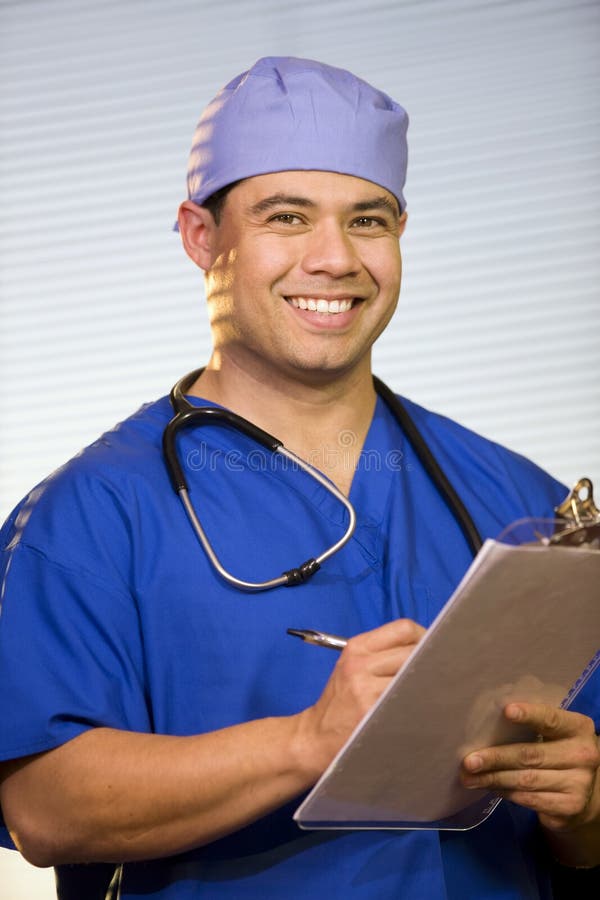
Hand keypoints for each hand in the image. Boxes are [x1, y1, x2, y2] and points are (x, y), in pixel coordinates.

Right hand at [297, 618, 425, 774]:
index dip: (425, 636)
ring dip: (428, 684)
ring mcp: (366, 689)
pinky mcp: (372, 712)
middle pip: (413, 651)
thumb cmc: (342, 700)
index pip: (403, 628)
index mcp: (358, 647)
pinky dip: (419, 703)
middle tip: (439, 674)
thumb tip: (429, 647)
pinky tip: (422, 709)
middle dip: (431, 661)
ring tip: (434, 692)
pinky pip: (408, 701)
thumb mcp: (353, 667)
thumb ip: (384, 654)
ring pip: (414, 676)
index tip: (433, 649)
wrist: (317, 736)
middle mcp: (360, 664)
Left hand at [461, 702, 599, 833]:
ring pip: (525, 781)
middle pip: (530, 755)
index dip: (529, 715)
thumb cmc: (560, 750)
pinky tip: (490, 788)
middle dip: (495, 758)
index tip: (506, 711)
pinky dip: (506, 793)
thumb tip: (487, 726)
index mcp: (578, 728)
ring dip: (493, 779)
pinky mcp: (568, 808)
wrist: (589, 791)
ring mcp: (578, 784)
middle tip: (468, 761)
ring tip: (469, 778)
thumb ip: (533, 726)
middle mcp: (583, 756)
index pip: (551, 719)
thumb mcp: (556, 734)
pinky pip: (528, 799)